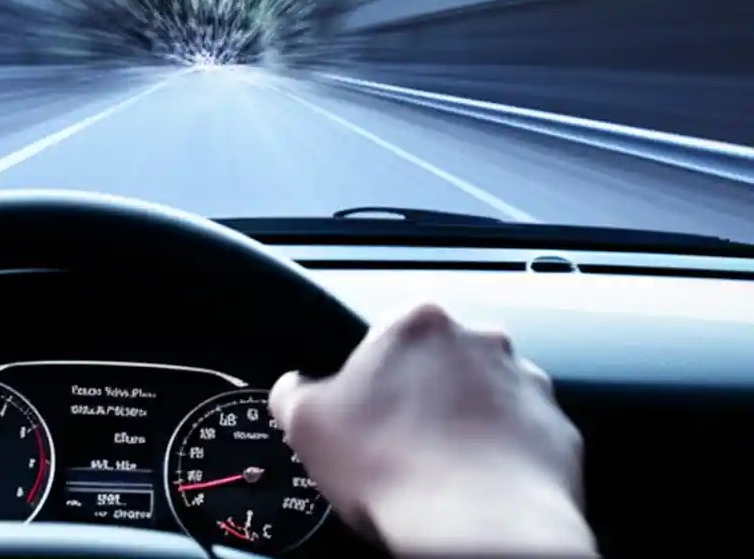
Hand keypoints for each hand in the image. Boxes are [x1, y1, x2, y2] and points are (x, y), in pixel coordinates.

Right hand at [270, 304, 596, 556]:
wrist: (481, 529)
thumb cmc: (394, 469)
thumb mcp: (306, 424)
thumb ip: (293, 392)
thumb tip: (292, 390)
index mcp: (417, 322)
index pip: (384, 333)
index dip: (368, 376)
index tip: (362, 412)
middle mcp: (480, 340)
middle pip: (437, 363)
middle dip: (419, 396)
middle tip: (396, 443)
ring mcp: (526, 383)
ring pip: (482, 398)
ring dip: (462, 423)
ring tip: (437, 471)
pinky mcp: (558, 429)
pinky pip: (520, 437)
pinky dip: (499, 456)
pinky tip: (473, 486)